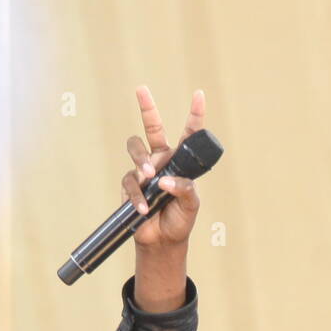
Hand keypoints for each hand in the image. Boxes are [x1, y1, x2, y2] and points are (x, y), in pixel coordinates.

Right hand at [122, 86, 205, 249]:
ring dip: (141, 160)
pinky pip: (130, 181)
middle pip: (152, 127)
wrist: (162, 241)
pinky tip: (144, 208)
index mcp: (181, 161)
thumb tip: (164, 180)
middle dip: (146, 107)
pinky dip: (137, 195)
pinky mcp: (131, 185)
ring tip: (149, 177)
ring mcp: (144, 170)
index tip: (199, 95)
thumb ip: (183, 189)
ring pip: (136, 149)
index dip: (194, 115)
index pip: (189, 134)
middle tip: (141, 89)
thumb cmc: (180, 220)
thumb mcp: (191, 204)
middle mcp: (162, 160)